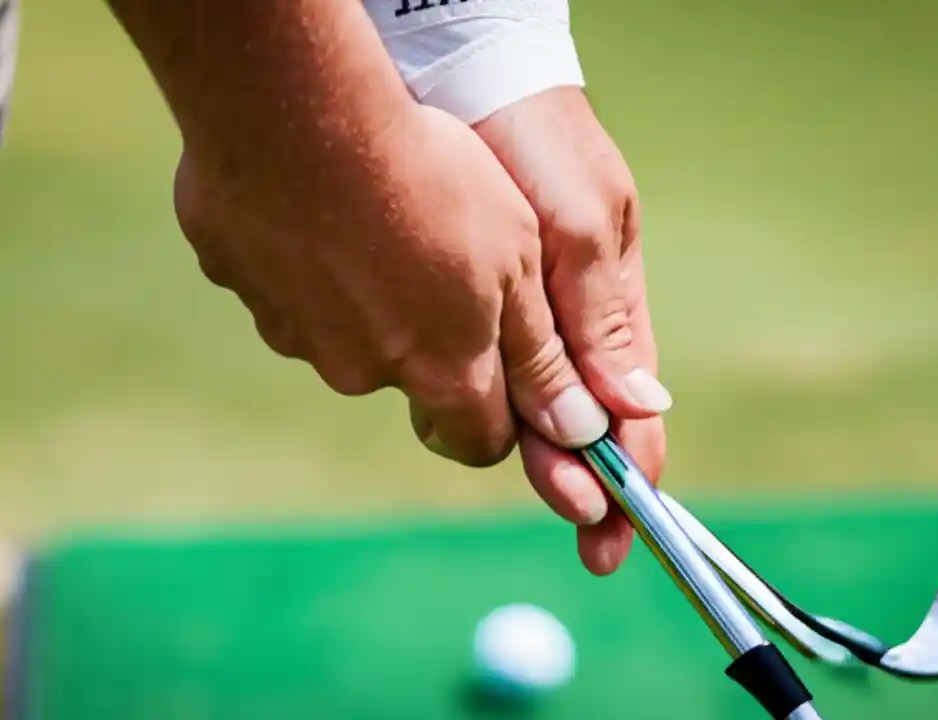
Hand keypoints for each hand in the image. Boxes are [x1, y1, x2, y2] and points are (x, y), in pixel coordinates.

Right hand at [174, 100, 610, 471]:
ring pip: (343, 328)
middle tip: (442, 255)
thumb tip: (577, 431)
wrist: (304, 113)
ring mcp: (292, 330)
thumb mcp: (519, 264)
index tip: (511, 374)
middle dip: (431, 336)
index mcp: (441, 373)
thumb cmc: (433, 182)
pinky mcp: (238, 280)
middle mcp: (362, 371)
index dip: (504, 416)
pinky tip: (320, 192)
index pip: (480, 440)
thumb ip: (541, 355)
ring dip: (365, 289)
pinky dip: (307, 251)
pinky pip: (284, 277)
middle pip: (410, 378)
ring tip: (380, 210)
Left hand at [475, 88, 669, 574]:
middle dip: (582, 478)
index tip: (620, 541)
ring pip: (533, 402)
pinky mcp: (476, 297)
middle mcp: (571, 320)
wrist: (461, 79)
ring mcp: (526, 311)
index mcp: (611, 308)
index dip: (635, 479)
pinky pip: (488, 368)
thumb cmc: (534, 146)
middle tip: (583, 536)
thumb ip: (600, 322)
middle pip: (583, 422)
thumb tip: (639, 408)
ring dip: (532, 444)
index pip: (634, 412)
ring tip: (528, 473)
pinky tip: (465, 410)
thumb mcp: (578, 231)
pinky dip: (484, 399)